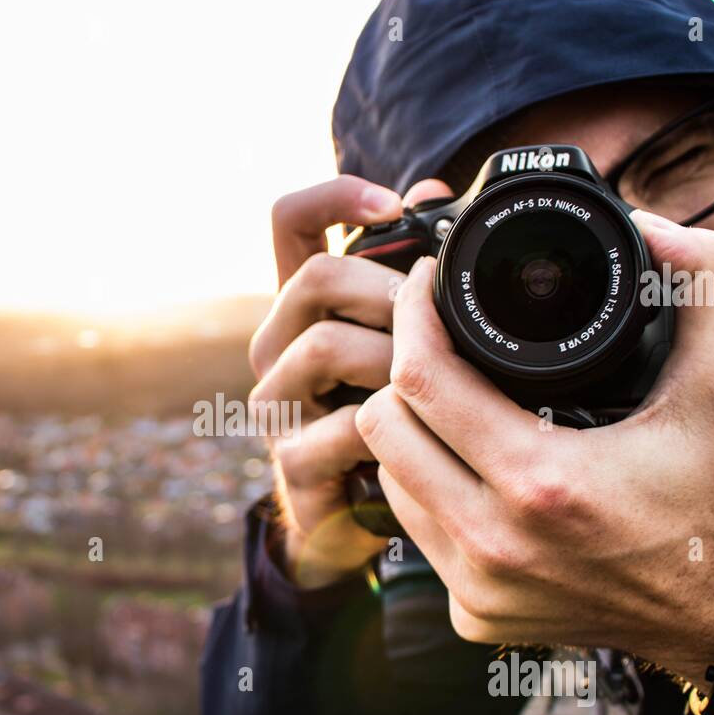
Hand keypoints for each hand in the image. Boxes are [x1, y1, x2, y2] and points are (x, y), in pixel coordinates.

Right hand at [252, 174, 452, 587]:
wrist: (359, 524)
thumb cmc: (392, 417)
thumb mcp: (409, 337)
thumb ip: (416, 273)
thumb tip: (436, 190)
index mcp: (303, 307)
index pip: (291, 222)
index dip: (334, 197)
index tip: (393, 204)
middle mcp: (277, 346)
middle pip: (313, 277)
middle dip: (385, 291)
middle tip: (436, 319)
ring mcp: (277, 405)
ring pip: (324, 344)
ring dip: (392, 358)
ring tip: (434, 383)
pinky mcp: (292, 461)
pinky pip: (345, 424)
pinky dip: (393, 426)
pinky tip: (424, 437)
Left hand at [354, 209, 713, 685]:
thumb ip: (706, 285)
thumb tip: (652, 225)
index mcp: (542, 480)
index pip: (421, 379)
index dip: (410, 314)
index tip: (426, 283)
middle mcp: (494, 541)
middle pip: (383, 426)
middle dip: (400, 370)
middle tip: (437, 342)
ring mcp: (476, 586)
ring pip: (390, 478)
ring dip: (410, 432)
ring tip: (454, 404)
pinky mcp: (474, 615)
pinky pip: (416, 531)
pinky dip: (429, 491)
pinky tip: (467, 469)